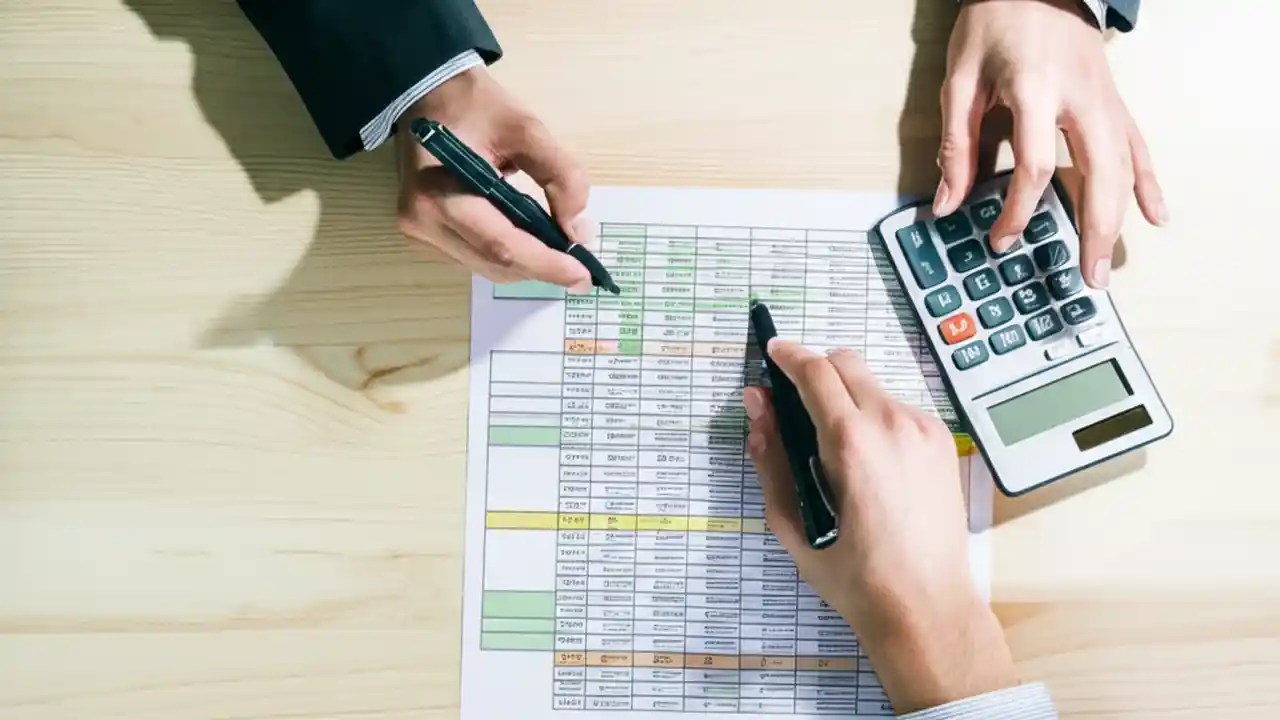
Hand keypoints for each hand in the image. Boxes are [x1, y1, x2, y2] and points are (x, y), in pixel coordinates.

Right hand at [395, 67, 593, 289]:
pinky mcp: (423, 235)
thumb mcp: (527, 128)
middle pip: (494, 264)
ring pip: (484, 267)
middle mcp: (422, 222)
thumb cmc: (475, 106)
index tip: (583, 275)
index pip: (502, 245)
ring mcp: (419, 232)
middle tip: (581, 266)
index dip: (545, 265)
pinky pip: (473, 257)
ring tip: (560, 253)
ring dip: (525, 265)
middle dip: (541, 268)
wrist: (427, 93)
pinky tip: (530, 242)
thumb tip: (577, 229)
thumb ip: (560, 175)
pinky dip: (506, 256)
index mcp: (440, 194)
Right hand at [743, 342, 1015, 712]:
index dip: (787, 355)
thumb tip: (758, 413)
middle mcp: (893, 425)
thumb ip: (770, 460)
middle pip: (846, 362)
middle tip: (794, 399)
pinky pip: (898, 409)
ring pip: (874, 385)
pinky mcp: (941, 443)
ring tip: (833, 445)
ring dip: (846, 396)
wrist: (926, 605)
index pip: (814, 370)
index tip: (773, 353)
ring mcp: (924, 431)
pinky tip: (867, 460)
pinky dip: (875, 417)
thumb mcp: (794, 522)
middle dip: (815, 369)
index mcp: (852, 442)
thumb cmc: (859, 576)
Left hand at [934, 0, 1167, 287]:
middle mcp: (1081, 98)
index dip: (1017, 212)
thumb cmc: (995, 23)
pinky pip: (1137, 146)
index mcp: (1037, 91)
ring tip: (1107, 265)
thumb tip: (947, 203)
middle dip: (1093, 231)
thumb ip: (957, 143)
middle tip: (1086, 278)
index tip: (1000, 240)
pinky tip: (1155, 216)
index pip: (1034, 168)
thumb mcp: (960, 79)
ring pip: (1123, 167)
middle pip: (1098, 175)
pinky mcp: (1114, 100)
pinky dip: (1147, 183)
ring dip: (1119, 220)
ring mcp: (1105, 100)